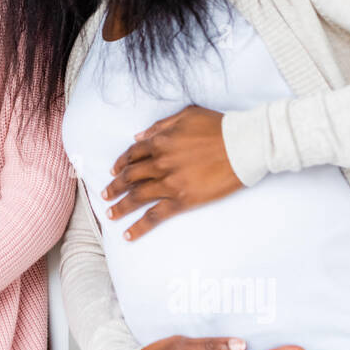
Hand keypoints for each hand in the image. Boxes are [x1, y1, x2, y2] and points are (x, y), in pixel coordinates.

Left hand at [102, 104, 242, 238]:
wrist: (244, 145)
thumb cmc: (219, 127)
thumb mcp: (186, 115)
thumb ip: (160, 126)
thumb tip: (138, 136)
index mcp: (160, 141)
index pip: (132, 155)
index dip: (120, 164)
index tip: (113, 172)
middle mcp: (160, 163)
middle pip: (130, 177)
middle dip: (115, 187)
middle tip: (105, 195)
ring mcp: (170, 183)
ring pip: (137, 198)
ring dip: (120, 207)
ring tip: (110, 215)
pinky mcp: (183, 200)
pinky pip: (155, 216)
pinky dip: (140, 226)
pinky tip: (129, 234)